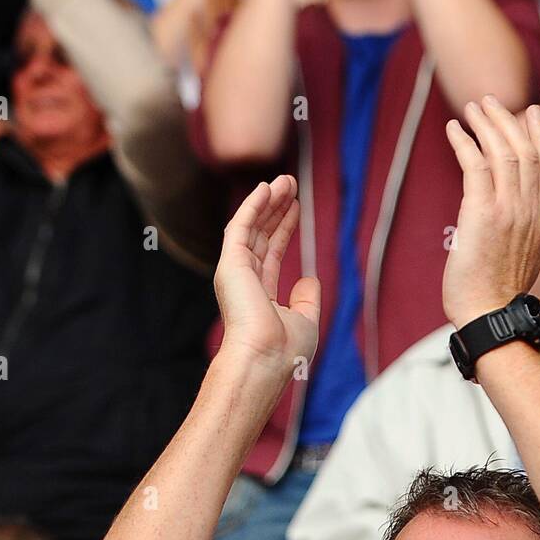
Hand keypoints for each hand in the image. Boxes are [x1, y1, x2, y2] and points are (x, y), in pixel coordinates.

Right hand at [214, 174, 319, 369]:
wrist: (265, 359)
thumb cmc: (285, 350)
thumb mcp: (305, 321)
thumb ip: (307, 299)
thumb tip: (309, 278)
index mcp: (260, 296)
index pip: (272, 253)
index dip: (283, 228)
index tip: (296, 207)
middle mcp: (245, 282)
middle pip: (261, 235)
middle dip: (275, 208)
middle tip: (290, 183)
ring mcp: (235, 273)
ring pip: (251, 227)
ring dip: (266, 201)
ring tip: (285, 180)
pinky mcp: (230, 264)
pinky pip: (241, 226)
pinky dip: (253, 206)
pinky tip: (266, 188)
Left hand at [442, 98, 539, 328]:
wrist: (490, 315)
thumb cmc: (502, 293)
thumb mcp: (533, 257)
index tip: (532, 113)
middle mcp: (529, 209)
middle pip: (525, 149)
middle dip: (508, 120)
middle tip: (490, 102)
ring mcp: (508, 209)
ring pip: (501, 151)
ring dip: (485, 125)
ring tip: (471, 109)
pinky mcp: (482, 212)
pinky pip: (474, 164)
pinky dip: (464, 142)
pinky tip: (455, 130)